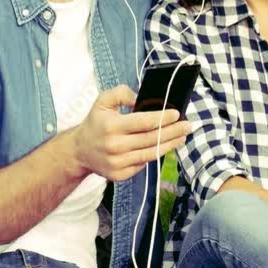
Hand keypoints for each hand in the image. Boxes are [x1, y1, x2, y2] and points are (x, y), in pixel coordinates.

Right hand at [70, 85, 190, 180]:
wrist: (79, 150)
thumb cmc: (96, 122)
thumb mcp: (103, 100)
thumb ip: (122, 93)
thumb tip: (142, 99)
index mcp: (111, 126)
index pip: (144, 122)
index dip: (163, 118)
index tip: (177, 113)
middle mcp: (114, 146)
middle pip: (151, 139)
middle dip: (173, 131)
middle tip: (188, 125)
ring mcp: (117, 163)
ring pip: (150, 154)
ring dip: (170, 145)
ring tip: (182, 137)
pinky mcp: (119, 175)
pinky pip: (143, 164)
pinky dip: (154, 155)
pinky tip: (164, 146)